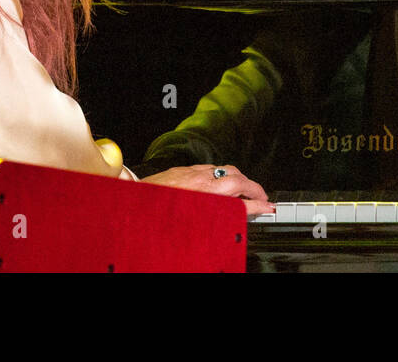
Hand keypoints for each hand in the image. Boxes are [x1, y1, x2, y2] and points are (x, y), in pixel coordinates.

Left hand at [142, 164, 275, 215]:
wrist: (129, 198)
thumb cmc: (152, 215)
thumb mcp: (186, 226)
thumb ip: (208, 223)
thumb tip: (221, 229)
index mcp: (205, 198)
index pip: (239, 201)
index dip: (258, 204)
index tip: (268, 208)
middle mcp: (200, 182)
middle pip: (236, 178)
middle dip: (253, 187)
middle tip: (261, 198)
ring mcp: (191, 173)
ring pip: (224, 169)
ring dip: (238, 179)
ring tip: (244, 190)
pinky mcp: (182, 170)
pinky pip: (208, 168)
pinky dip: (219, 175)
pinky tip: (218, 182)